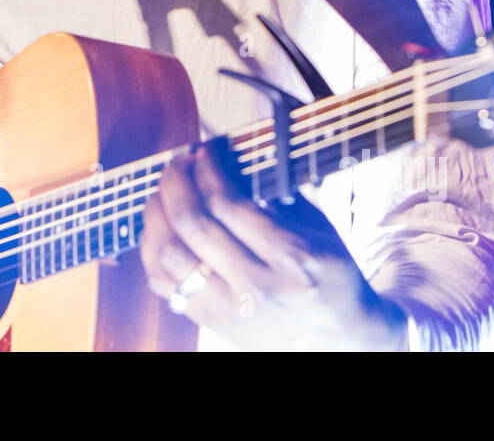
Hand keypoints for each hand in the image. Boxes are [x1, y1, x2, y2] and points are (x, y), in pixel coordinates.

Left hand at [140, 142, 407, 349]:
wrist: (341, 341)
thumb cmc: (332, 277)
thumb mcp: (321, 231)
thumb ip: (280, 196)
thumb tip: (232, 160)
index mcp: (291, 258)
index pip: (228, 204)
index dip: (206, 170)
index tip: (203, 152)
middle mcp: (257, 288)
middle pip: (192, 225)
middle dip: (175, 184)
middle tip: (176, 165)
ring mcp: (231, 311)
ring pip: (169, 256)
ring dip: (156, 215)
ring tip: (161, 194)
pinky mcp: (213, 325)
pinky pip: (164, 284)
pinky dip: (152, 252)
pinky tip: (158, 230)